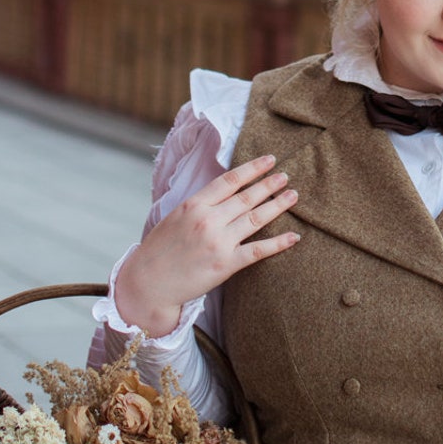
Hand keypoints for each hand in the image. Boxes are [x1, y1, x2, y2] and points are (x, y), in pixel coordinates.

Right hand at [114, 155, 299, 336]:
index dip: (252, 168)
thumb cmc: (159, 250)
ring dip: (278, 205)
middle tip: (285, 175)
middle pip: (247, 196)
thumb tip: (224, 190)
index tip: (269, 160)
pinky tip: (294, 236)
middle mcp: (208, 220)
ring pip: (256, 218)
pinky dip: (278, 243)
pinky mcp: (225, 265)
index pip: (230, 180)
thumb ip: (200, 204)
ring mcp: (218, 242)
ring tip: (293, 195)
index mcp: (194, 204)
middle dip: (270, 184)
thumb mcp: (175, 216)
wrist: (148, 283)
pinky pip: (258, 251)